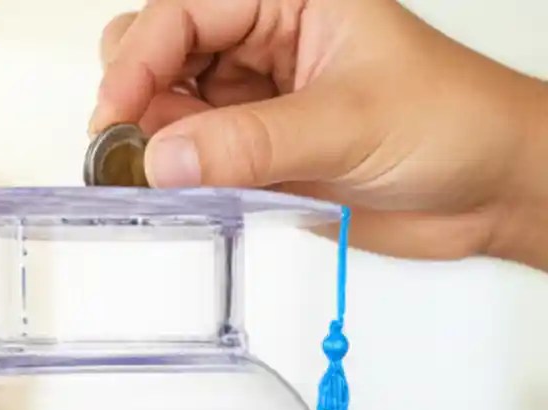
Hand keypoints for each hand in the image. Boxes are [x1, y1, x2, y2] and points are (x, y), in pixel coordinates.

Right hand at [92, 0, 547, 270]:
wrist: (492, 191)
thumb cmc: (456, 121)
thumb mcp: (350, 122)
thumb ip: (252, 142)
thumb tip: (163, 158)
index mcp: (287, 0)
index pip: (185, 12)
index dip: (140, 58)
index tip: (116, 113)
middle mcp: (260, 41)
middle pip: (156, 50)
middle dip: (131, 93)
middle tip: (121, 145)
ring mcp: (250, 98)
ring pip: (162, 106)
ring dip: (145, 139)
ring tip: (149, 176)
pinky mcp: (247, 152)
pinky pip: (185, 156)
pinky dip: (167, 174)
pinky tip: (172, 190)